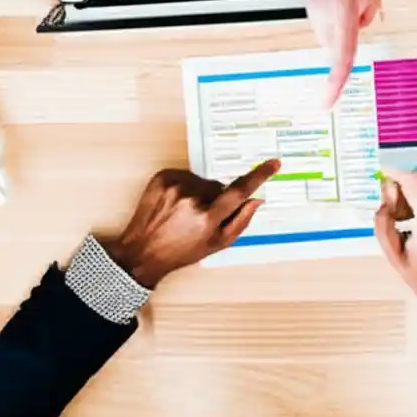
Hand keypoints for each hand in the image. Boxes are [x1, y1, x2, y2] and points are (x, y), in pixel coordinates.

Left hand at [103, 159, 280, 286]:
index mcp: (207, 219)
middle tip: (200, 217)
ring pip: (202, 182)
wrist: (143, 251)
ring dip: (198, 193)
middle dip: (216, 198)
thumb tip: (256, 200)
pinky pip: (185, 176)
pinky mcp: (162, 178)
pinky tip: (174, 205)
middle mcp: (191, 200)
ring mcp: (175, 187)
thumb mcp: (215, 245)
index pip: (239, 191)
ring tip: (183, 213)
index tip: (273, 164)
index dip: (259, 176)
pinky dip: (184, 187)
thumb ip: (240, 222)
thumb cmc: (180, 252)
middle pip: (219, 187)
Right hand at [305, 0, 381, 106]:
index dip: (335, 83)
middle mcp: (323, 13)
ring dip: (342, 21)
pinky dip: (333, 10)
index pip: (340, 57)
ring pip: (329, 29)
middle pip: (336, 43)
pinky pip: (322, 15)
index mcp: (342, 15)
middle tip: (364, 6)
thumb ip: (367, 14)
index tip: (327, 102)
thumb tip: (359, 25)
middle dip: (350, 36)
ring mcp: (312, 6)